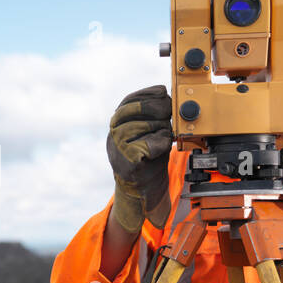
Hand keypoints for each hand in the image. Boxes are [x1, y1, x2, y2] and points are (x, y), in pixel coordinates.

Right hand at [106, 86, 173, 233]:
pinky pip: (150, 145)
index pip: (131, 99)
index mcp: (118, 121)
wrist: (141, 187)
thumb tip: (165, 95)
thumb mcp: (149, 129)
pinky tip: (162, 148)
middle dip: (160, 110)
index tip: (163, 95)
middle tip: (168, 118)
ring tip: (165, 137)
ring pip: (146, 126)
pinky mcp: (126, 160)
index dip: (150, 95)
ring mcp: (118, 146)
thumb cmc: (148, 156)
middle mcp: (114, 131)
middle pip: (139, 109)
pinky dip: (161, 145)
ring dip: (162, 130)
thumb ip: (153, 113)